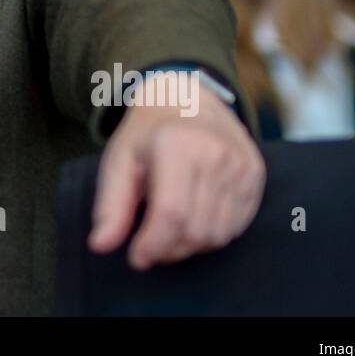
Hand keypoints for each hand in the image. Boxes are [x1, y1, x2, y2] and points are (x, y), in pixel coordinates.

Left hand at [88, 73, 265, 269]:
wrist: (186, 97)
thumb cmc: (148, 134)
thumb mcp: (119, 161)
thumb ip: (111, 205)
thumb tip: (100, 245)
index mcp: (177, 145)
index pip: (171, 214)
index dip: (152, 245)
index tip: (136, 258)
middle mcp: (215, 154)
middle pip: (196, 230)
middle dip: (168, 249)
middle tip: (150, 243)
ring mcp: (240, 165)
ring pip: (218, 234)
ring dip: (190, 245)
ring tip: (169, 230)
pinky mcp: (255, 174)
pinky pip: (237, 226)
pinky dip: (212, 234)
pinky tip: (193, 218)